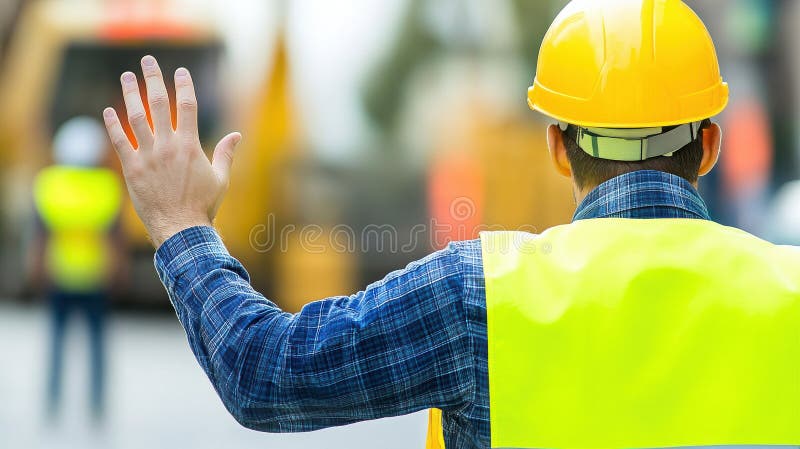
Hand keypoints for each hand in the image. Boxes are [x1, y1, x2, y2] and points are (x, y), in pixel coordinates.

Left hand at [102, 55, 240, 246]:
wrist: (180, 228)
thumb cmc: (203, 206)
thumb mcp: (220, 179)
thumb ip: (226, 154)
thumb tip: (237, 135)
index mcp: (190, 146)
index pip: (187, 106)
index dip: (184, 86)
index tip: (180, 72)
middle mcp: (168, 146)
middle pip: (160, 104)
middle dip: (154, 79)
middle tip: (148, 61)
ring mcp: (148, 156)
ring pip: (137, 117)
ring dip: (131, 94)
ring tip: (127, 76)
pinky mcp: (132, 169)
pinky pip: (120, 142)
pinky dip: (112, 125)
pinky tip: (108, 111)